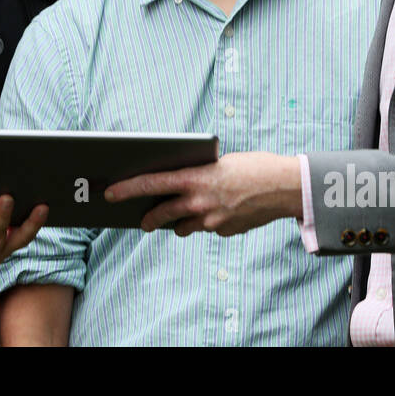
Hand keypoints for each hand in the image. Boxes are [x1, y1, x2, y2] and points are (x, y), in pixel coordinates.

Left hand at [104, 152, 304, 236]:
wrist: (284, 187)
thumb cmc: (253, 167)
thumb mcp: (219, 164)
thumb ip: (197, 176)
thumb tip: (181, 187)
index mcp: (194, 178)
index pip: (150, 183)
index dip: (126, 189)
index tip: (110, 193)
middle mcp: (198, 201)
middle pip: (161, 213)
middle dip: (148, 219)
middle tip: (141, 221)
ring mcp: (211, 221)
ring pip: (183, 226)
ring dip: (180, 222)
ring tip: (182, 216)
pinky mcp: (224, 232)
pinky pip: (208, 228)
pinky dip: (209, 222)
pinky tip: (223, 210)